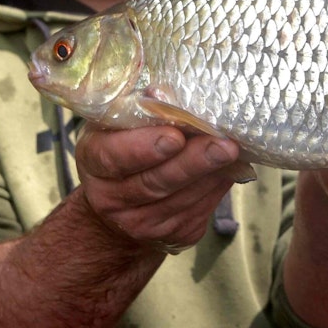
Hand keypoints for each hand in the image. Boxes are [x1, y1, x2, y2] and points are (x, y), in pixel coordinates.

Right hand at [75, 124, 247, 252]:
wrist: (122, 203)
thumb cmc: (125, 146)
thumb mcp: (121, 122)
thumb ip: (141, 109)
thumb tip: (163, 92)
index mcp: (94, 161)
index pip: (115, 157)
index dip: (144, 148)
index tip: (175, 137)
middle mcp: (111, 198)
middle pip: (156, 182)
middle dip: (194, 162)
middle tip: (224, 145)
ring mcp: (142, 223)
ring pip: (184, 198)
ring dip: (213, 174)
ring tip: (234, 150)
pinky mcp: (173, 235)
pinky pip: (200, 210)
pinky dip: (217, 186)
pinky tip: (230, 168)